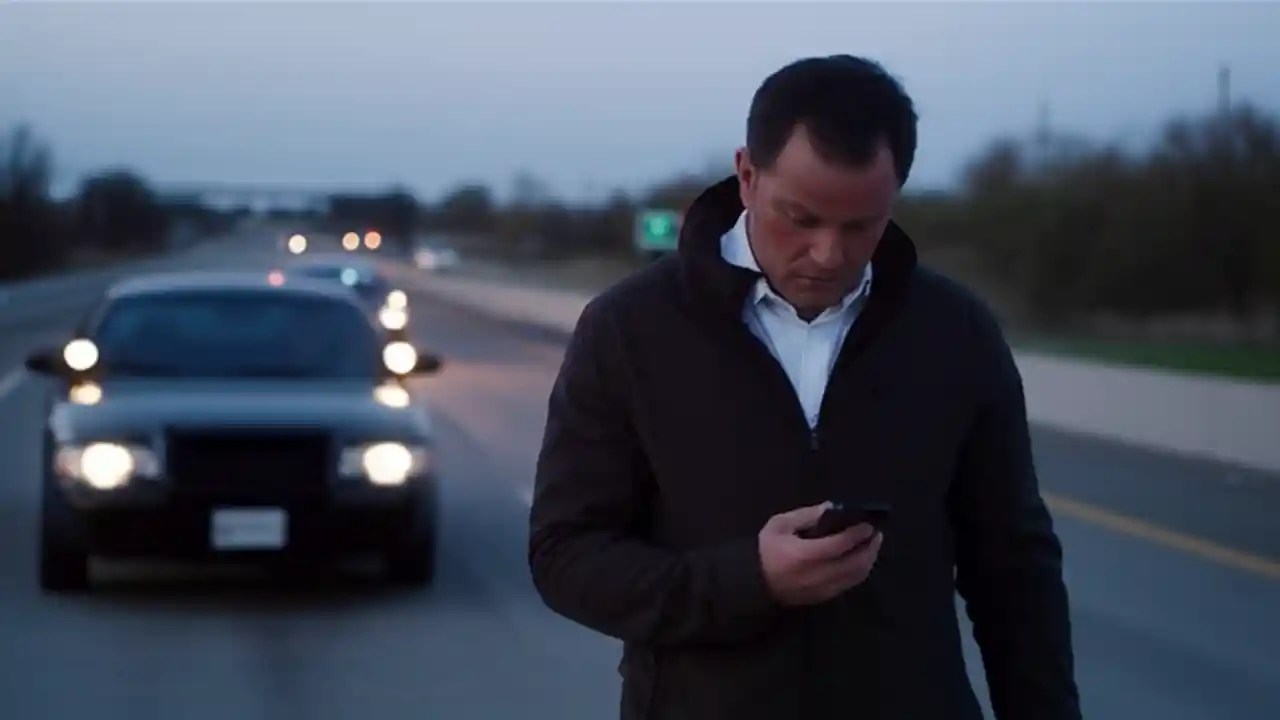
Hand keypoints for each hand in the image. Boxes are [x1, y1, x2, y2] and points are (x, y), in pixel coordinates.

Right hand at [758, 502, 883, 605]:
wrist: (753, 582)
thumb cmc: (766, 550)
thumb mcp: (780, 524)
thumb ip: (806, 515)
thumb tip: (831, 507)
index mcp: (804, 555)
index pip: (841, 545)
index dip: (858, 534)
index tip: (869, 524)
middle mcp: (817, 575)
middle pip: (855, 564)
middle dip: (870, 548)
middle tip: (876, 534)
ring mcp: (822, 590)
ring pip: (856, 577)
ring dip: (868, 560)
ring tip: (871, 546)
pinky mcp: (823, 598)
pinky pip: (848, 585)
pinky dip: (859, 572)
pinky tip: (859, 560)